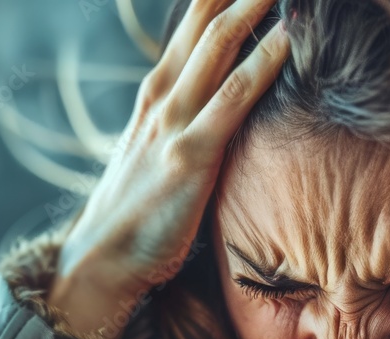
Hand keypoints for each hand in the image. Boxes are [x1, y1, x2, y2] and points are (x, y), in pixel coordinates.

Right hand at [48, 0, 288, 338]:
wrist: (101, 261)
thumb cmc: (136, 214)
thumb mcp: (155, 155)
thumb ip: (184, 128)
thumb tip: (221, 117)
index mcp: (155, 94)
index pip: (192, 26)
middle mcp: (161, 96)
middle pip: (205, 21)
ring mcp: (172, 122)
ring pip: (218, 45)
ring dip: (253, 6)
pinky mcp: (190, 155)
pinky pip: (232, 98)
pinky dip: (262, 63)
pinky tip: (288, 39)